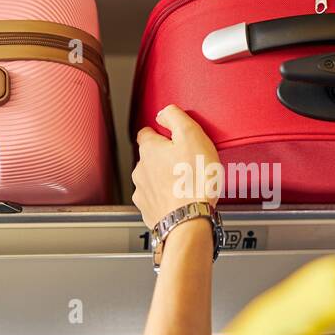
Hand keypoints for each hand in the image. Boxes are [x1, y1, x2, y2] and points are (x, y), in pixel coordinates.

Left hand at [132, 105, 220, 228]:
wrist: (189, 221)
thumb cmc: (193, 182)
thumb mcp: (192, 136)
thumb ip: (175, 117)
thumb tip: (164, 112)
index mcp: (149, 150)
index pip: (146, 132)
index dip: (160, 132)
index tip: (171, 136)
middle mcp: (140, 170)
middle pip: (150, 157)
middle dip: (164, 158)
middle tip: (186, 162)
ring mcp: (143, 192)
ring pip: (152, 179)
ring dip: (165, 179)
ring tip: (186, 183)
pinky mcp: (149, 211)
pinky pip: (156, 200)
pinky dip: (166, 198)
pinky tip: (181, 199)